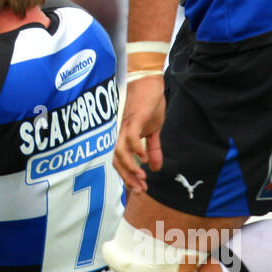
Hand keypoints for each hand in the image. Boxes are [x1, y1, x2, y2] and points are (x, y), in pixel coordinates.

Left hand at [112, 73, 164, 193]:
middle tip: (140, 191)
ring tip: (142, 178)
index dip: (127, 177)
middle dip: (127, 178)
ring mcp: (126, 126)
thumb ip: (153, 150)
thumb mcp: (154, 130)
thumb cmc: (149, 104)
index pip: (119, 162)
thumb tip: (155, 169)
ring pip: (120, 152)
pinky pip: (131, 137)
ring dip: (130, 168)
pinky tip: (143, 159)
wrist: (150, 81)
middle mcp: (121, 133)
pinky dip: (136, 150)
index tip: (139, 190)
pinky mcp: (135, 118)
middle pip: (116, 160)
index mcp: (124, 137)